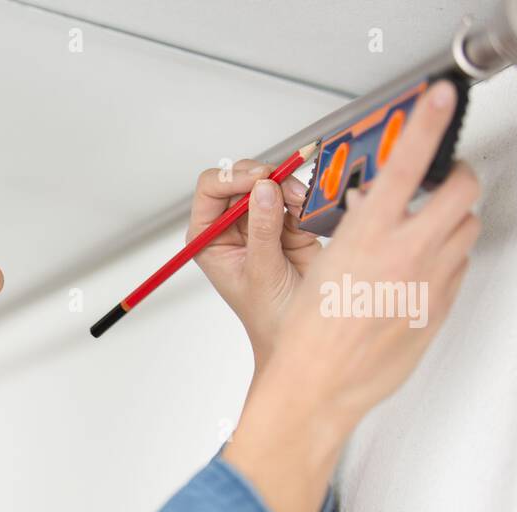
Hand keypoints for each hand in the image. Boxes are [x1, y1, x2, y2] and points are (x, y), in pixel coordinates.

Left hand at [187, 158, 323, 371]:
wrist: (299, 329)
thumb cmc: (268, 314)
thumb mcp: (262, 272)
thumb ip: (262, 230)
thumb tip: (263, 190)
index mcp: (208, 238)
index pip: (210, 190)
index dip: (231, 178)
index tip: (259, 179)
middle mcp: (229, 226)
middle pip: (240, 180)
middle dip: (264, 178)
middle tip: (285, 185)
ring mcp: (259, 221)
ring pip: (269, 183)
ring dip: (287, 186)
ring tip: (301, 204)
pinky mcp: (286, 223)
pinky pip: (293, 195)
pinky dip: (303, 198)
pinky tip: (308, 212)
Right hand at [267, 78, 480, 426]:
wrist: (319, 382)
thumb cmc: (309, 332)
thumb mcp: (322, 263)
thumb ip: (358, 229)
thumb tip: (375, 206)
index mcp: (370, 235)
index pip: (408, 161)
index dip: (429, 122)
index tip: (441, 98)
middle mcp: (407, 252)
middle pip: (461, 190)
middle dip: (454, 177)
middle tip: (440, 179)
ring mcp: (430, 280)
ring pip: (466, 228)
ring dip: (450, 219)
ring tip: (421, 230)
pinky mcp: (440, 306)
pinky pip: (459, 267)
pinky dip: (445, 258)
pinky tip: (417, 269)